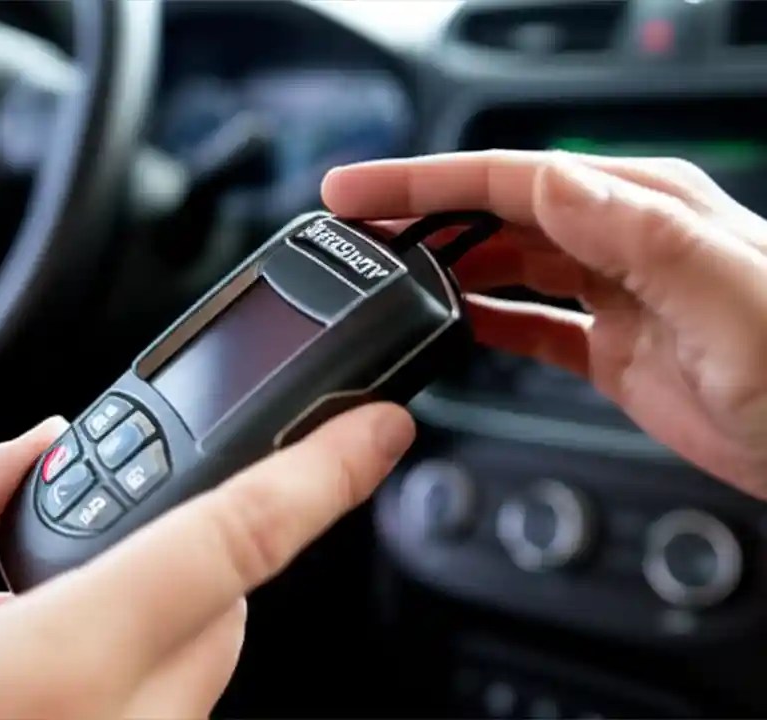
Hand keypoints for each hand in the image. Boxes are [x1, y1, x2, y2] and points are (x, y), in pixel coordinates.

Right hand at [0, 403, 413, 717]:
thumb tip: (34, 446)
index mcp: (63, 667)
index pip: (232, 546)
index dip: (321, 477)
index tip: (376, 432)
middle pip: (220, 603)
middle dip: (173, 545)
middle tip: (66, 538)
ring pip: (192, 664)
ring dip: (134, 613)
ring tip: (1, 629)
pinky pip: (153, 716)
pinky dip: (112, 671)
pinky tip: (11, 677)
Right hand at [324, 150, 766, 496]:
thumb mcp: (728, 295)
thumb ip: (639, 235)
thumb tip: (550, 181)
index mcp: (644, 210)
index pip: (510, 178)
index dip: (424, 182)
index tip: (356, 194)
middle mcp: (623, 241)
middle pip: (494, 214)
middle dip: (417, 216)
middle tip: (350, 236)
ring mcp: (615, 294)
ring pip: (505, 263)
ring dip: (443, 264)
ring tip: (383, 274)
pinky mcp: (613, 346)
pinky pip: (530, 321)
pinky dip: (484, 318)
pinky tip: (452, 323)